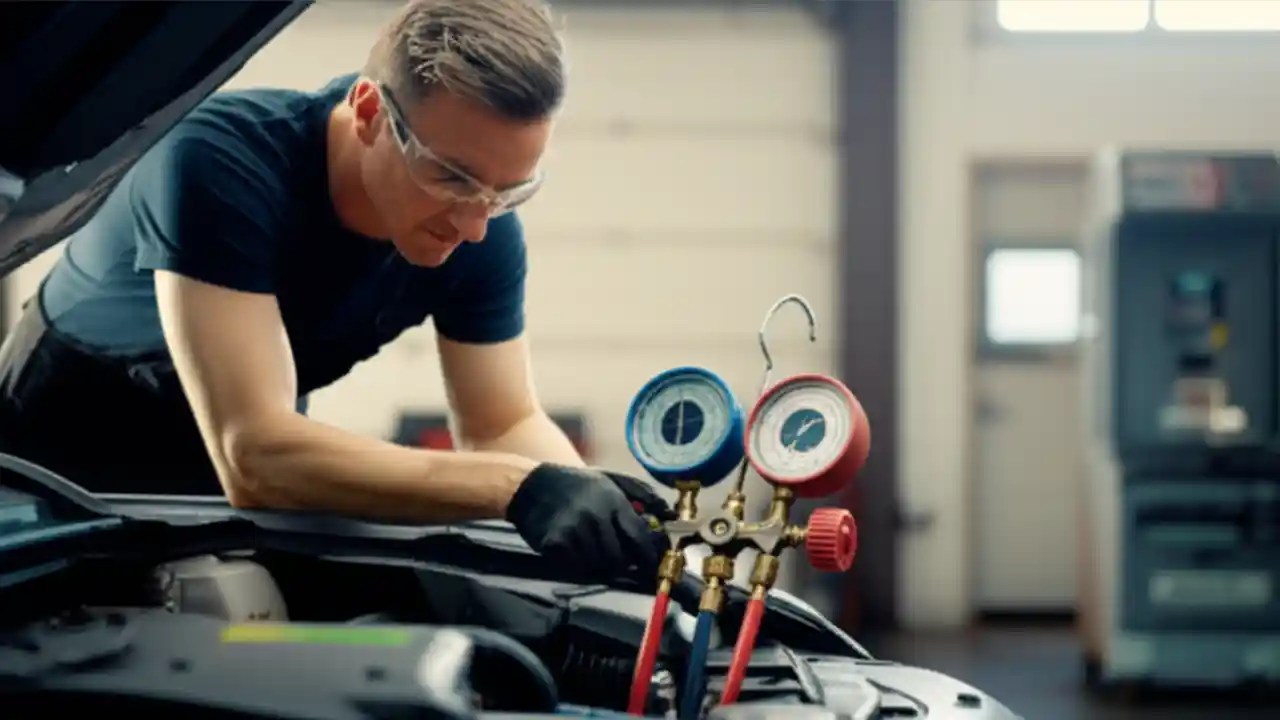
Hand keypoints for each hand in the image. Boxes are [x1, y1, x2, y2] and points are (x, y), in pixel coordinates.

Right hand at [505, 463, 672, 581]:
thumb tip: (669, 513)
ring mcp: (574, 530)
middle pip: (620, 559)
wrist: (529, 485)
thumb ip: (641, 494)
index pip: (640, 537)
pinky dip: (578, 565)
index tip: (652, 566)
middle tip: (618, 560)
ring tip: (591, 550)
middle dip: (622, 564)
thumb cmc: (575, 484)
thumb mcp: (610, 479)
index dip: (649, 557)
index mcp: (612, 500)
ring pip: (599, 566)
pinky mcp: (555, 543)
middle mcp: (595, 516)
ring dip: (599, 565)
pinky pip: (576, 568)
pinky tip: (574, 551)